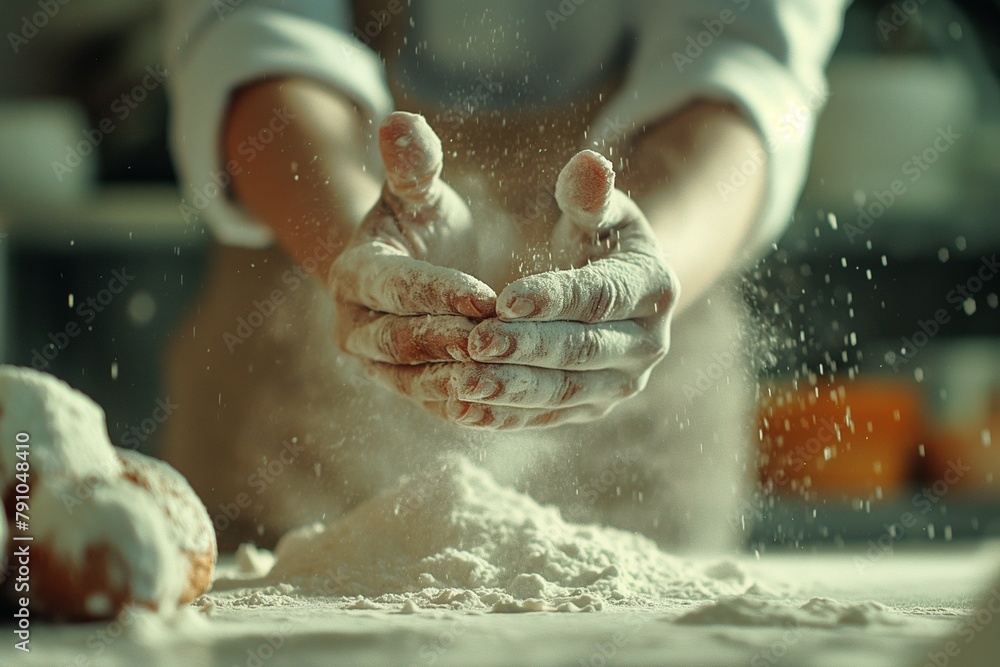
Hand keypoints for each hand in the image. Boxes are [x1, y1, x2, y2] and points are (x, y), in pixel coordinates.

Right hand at [329, 112, 495, 404]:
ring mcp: (375, 365)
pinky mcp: (402, 389)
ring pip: (412, 380)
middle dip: (448, 342)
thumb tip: (400, 120)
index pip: (394, 286)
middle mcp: (354, 326)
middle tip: (500, 344)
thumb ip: (413, 164)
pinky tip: (498, 407)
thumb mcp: (417, 192)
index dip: (438, 291)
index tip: (487, 295)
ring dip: (455, 382)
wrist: (407, 270)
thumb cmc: (420, 222)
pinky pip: (430, 404)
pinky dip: (460, 407)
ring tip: (502, 381)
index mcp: (354, 274)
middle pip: (399, 341)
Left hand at [451, 150, 677, 428]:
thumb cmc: (592, 232)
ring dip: (512, 390)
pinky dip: (506, 417)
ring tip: (461, 382)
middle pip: (584, 350)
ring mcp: (621, 382)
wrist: (609, 286)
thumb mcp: (594, 207)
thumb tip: (590, 162)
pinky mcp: (590, 408)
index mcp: (654, 286)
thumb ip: (586, 193)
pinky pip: (546, 417)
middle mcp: (648, 343)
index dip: (554, 297)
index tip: (503, 297)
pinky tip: (464, 411)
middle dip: (527, 348)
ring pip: (564, 391)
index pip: (602, 295)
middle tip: (475, 342)